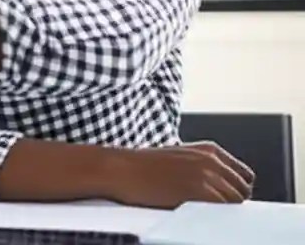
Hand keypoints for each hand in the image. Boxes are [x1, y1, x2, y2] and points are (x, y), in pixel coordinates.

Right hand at [104, 142, 254, 207]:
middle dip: (230, 201)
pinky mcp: (199, 192)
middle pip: (242, 191)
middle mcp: (212, 160)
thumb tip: (222, 186)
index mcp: (209, 150)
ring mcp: (207, 176)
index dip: (236, 189)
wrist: (120, 169)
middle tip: (208, 207)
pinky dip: (214, 215)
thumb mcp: (179, 157)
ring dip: (221, 209)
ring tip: (199, 210)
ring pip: (234, 202)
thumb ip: (203, 166)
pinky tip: (195, 212)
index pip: (244, 175)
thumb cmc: (142, 166)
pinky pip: (222, 210)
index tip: (225, 197)